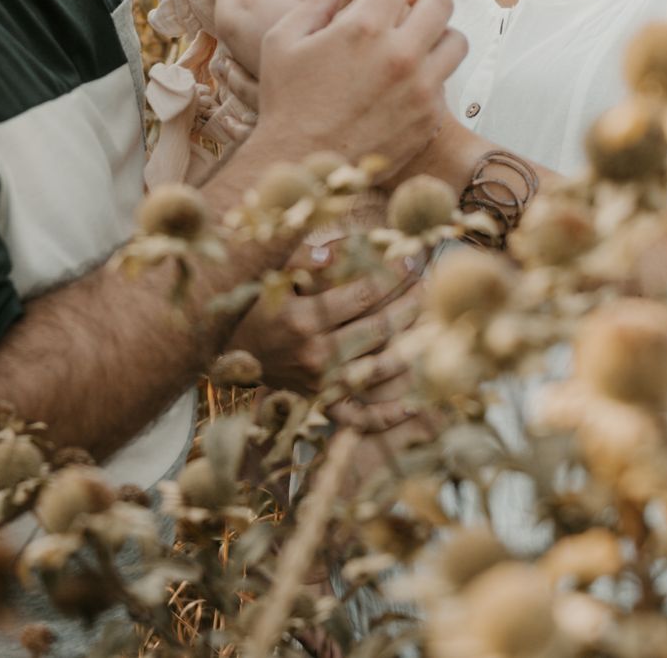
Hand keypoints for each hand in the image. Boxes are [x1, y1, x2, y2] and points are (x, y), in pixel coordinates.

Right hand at [226, 261, 420, 396]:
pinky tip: (412, 403)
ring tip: (433, 322)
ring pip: (379, 366)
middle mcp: (315, 354)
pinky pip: (357, 416)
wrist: (233, 352)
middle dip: (410, 303)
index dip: (393, 275)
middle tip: (430, 284)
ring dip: (412, 344)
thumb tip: (334, 249)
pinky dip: (385, 415)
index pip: (364, 293)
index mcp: (304, 319)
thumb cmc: (259, 306)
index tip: (412, 258)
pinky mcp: (321, 403)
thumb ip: (303, 258)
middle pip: (379, 328)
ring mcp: (320, 383)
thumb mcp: (273, 275)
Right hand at [253, 0, 465, 185]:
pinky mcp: (430, 118)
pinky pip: (446, 84)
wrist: (302, 166)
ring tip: (418, 42)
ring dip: (438, 35)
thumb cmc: (286, 103)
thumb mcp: (282, 42)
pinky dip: (431, 78)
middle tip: (413, 3)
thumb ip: (313, 4)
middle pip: (441, 3)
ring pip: (456, 42)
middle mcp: (401, 54)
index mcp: (364, 28)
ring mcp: (421, 88)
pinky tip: (407, 84)